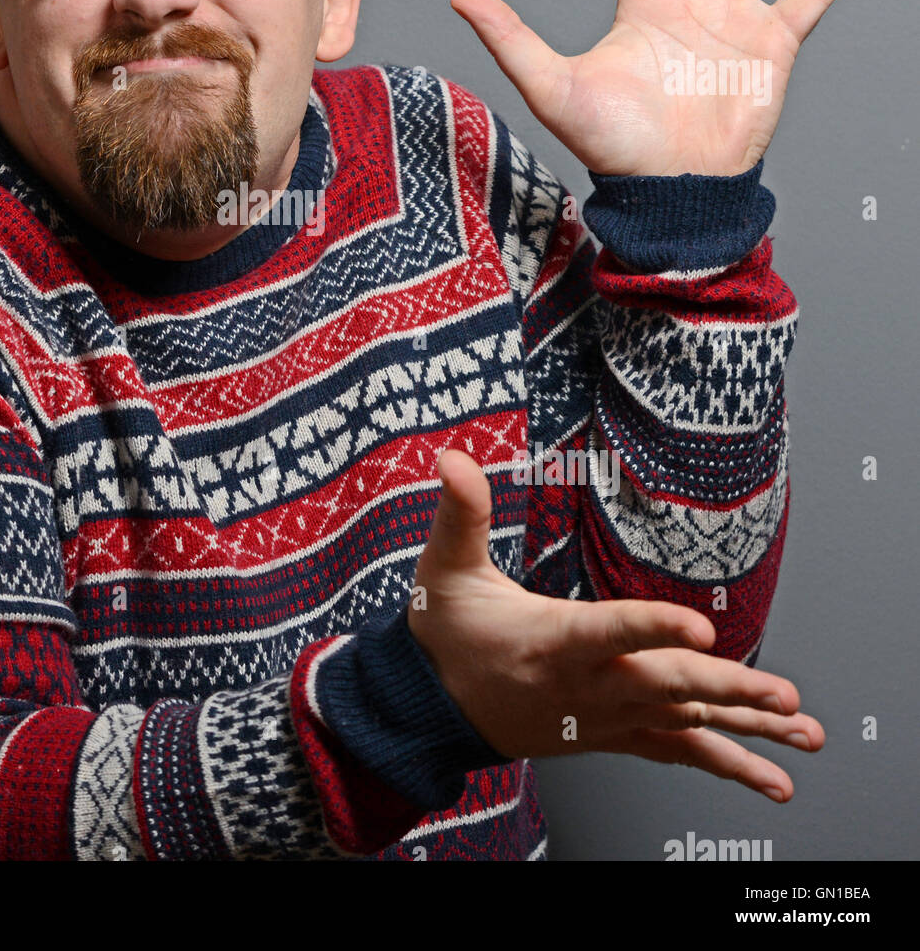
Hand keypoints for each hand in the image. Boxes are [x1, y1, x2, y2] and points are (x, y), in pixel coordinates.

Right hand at [406, 450, 824, 800]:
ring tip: (801, 729)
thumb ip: (459, 512)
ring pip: (683, 719)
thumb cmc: (446, 636)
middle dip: (727, 688)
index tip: (699, 627)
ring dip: (746, 725)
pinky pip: (677, 751)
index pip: (610, 631)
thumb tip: (452, 458)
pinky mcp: (614, 734)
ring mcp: (605, 715)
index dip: (653, 628)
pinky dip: (728, 763)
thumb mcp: (445, 568)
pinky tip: (774, 778)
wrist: (434, 711)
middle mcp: (587, 685)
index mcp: (552, 641)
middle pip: (665, 685)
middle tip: (780, 694)